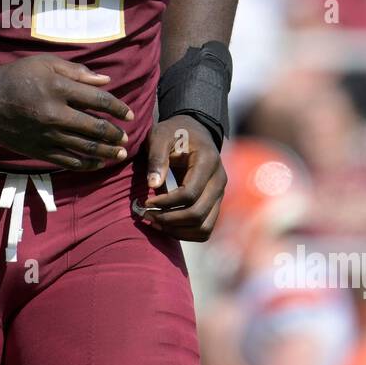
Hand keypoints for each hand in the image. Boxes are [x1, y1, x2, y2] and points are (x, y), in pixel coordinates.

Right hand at [0, 57, 133, 169]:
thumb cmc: (17, 76)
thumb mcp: (45, 63)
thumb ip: (77, 71)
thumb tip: (106, 81)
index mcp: (59, 88)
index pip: (98, 100)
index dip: (118, 108)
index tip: (129, 114)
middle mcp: (56, 114)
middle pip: (95, 127)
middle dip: (115, 133)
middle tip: (125, 137)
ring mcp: (47, 135)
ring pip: (85, 147)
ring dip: (106, 151)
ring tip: (119, 153)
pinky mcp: (39, 149)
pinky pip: (68, 161)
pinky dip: (86, 164)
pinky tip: (97, 164)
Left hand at [140, 115, 226, 240]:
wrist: (194, 131)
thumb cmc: (174, 132)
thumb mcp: (160, 136)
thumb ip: (157, 157)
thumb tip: (153, 184)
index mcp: (208, 162)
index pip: (189, 193)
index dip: (165, 202)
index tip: (145, 201)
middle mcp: (219, 180)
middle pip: (198, 214)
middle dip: (169, 219)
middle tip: (146, 215)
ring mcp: (219, 194)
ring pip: (204, 227)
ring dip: (177, 231)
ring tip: (155, 222)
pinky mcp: (215, 204)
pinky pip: (204, 229)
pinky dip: (185, 233)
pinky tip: (166, 226)